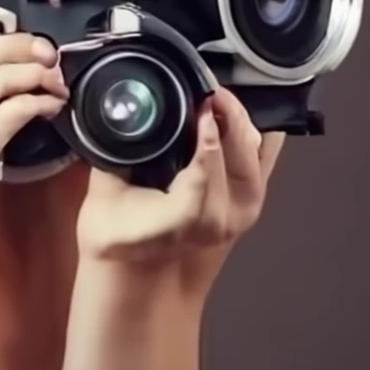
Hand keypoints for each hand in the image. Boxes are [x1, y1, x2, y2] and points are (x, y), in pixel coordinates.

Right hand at [75, 86, 285, 288]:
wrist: (142, 281)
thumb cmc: (120, 237)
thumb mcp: (105, 194)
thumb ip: (114, 150)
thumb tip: (122, 103)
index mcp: (186, 215)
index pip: (209, 168)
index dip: (207, 130)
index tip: (199, 98)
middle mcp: (222, 216)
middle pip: (241, 153)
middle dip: (229, 115)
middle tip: (207, 87)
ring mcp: (243, 212)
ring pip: (256, 152)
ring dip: (241, 120)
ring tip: (218, 96)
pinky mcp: (252, 205)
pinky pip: (265, 159)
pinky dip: (258, 132)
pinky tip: (241, 112)